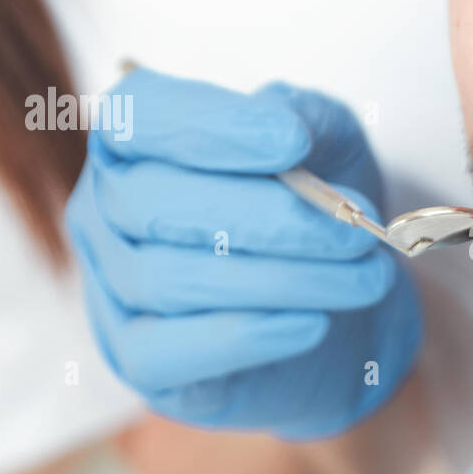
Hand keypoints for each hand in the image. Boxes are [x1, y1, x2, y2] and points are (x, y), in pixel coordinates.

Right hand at [65, 68, 421, 438]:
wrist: (342, 316)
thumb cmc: (317, 217)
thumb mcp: (332, 148)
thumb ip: (310, 118)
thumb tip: (284, 119)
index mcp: (138, 140)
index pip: (140, 115)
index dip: (211, 126)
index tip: (293, 141)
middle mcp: (106, 209)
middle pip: (153, 203)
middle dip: (267, 218)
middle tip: (354, 232)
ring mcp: (113, 288)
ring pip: (168, 279)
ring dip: (281, 279)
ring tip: (365, 277)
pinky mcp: (138, 358)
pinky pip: (164, 350)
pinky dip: (242, 337)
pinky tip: (312, 325)